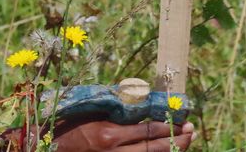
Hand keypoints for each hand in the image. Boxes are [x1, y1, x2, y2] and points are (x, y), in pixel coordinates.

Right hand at [52, 119, 195, 150]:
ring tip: (186, 139)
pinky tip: (168, 150)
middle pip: (154, 148)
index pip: (146, 130)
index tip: (180, 117)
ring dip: (172, 149)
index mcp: (108, 134)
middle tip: (190, 129)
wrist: (55, 148)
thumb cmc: (70, 125)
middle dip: (176, 139)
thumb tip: (140, 99)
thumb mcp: (91, 112)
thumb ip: (115, 108)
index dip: (166, 124)